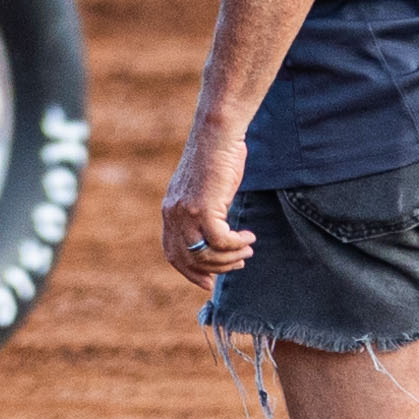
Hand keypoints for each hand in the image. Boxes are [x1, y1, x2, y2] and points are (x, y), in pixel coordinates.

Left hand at [160, 133, 254, 287]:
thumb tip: (217, 239)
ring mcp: (186, 212)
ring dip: (231, 257)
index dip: (190, 272)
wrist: (217, 135)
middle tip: (240, 263)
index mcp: (170, 211)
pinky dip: (237, 244)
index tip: (208, 283)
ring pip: (207, 253)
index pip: (173, 254)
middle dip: (217, 268)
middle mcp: (173, 214)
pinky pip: (221, 241)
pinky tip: (248, 237)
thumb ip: (203, 214)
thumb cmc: (216, 159)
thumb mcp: (204, 191)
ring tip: (247, 250)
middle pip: (191, 259)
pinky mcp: (203, 208)